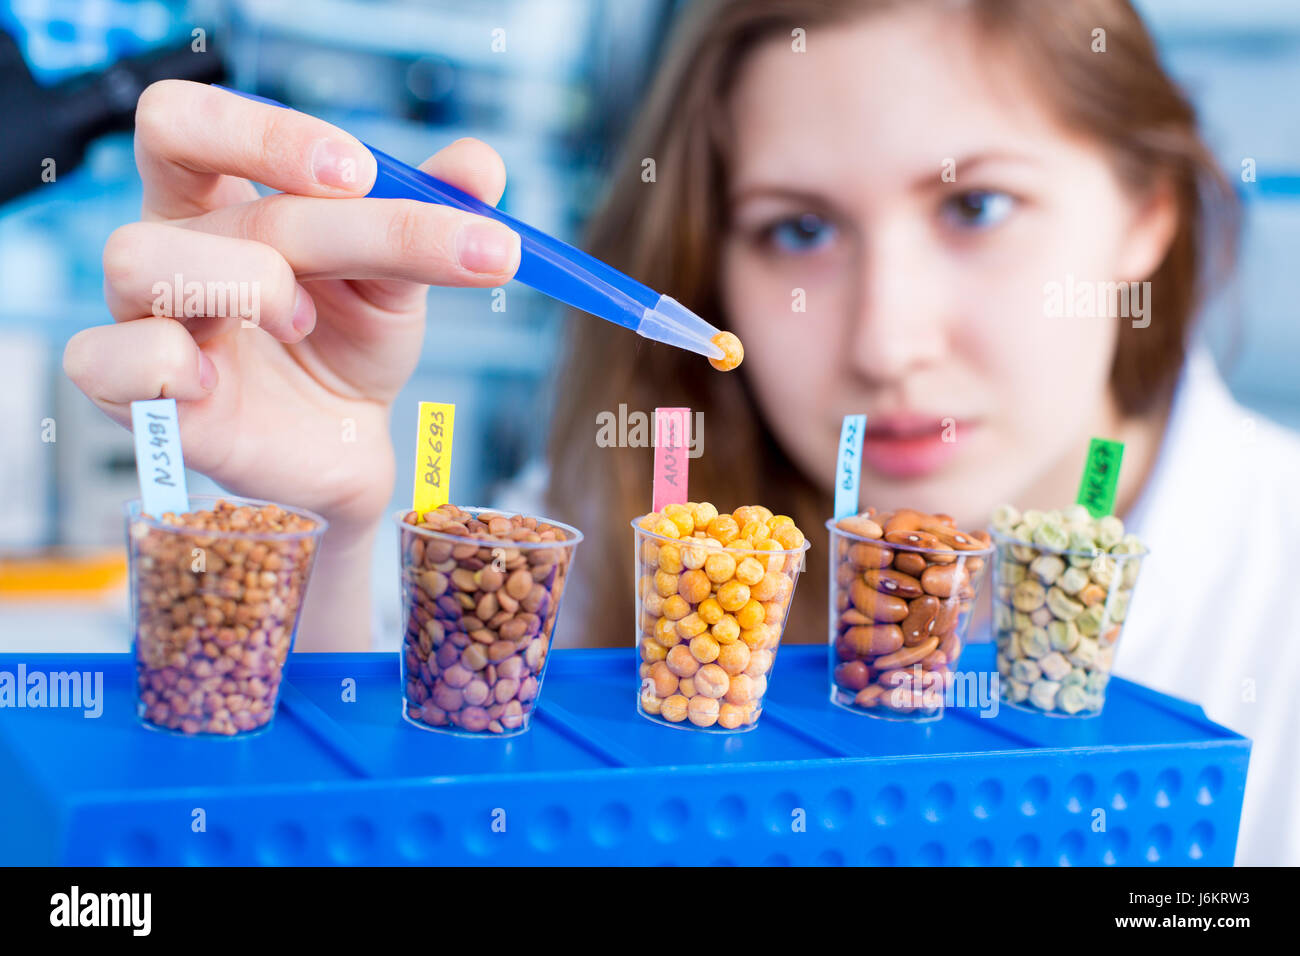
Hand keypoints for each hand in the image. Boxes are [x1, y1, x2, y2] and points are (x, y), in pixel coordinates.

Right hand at [64, 79, 519, 536]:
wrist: (343, 447)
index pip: (192, 120)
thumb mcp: (399, 280)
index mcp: (220, 200)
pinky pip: (110, 359)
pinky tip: (223, 381)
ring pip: (138, 257)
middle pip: (176, 164)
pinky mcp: (136, 399)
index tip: (360, 169)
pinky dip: (170, 362)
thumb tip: (479, 164)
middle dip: (287, 187)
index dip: (262, 128)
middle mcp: (171, 244)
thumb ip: (432, 217)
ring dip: (245, 280)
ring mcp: (142, 318)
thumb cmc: (351, 348)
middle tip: (358, 200)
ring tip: (303, 323)